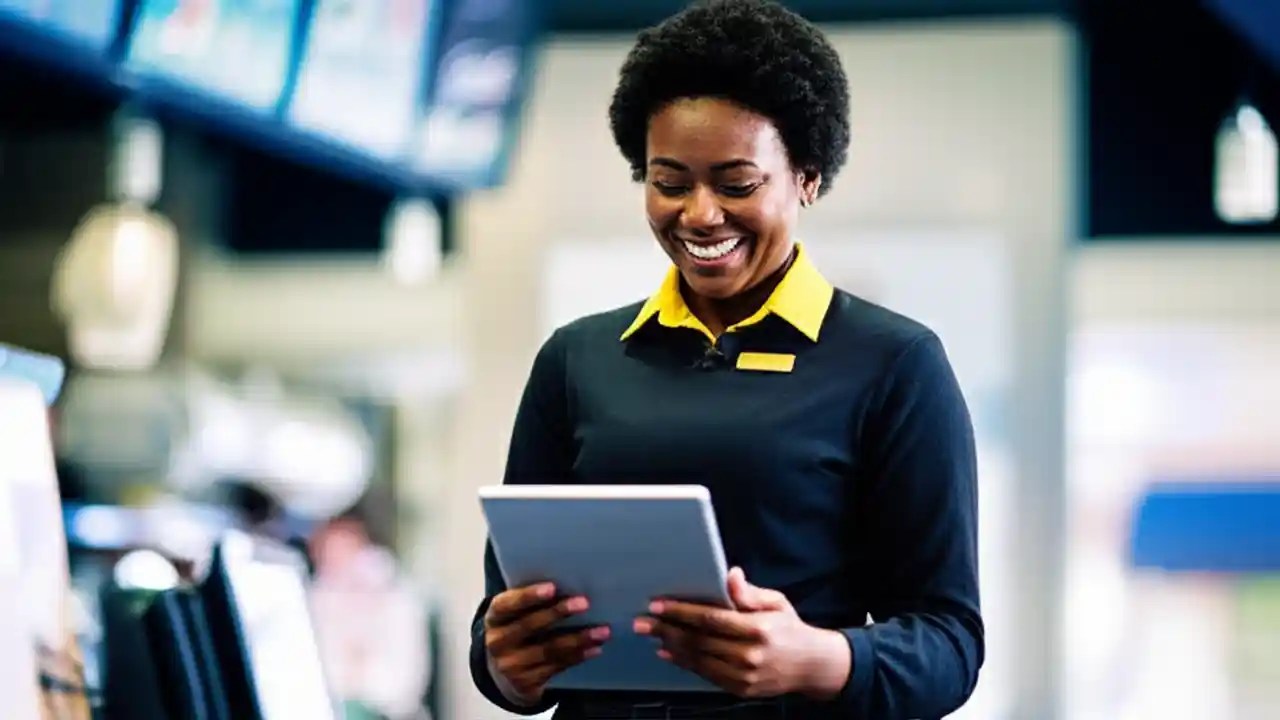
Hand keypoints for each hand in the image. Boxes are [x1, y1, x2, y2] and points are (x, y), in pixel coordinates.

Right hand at [484, 582, 609, 704]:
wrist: (502, 671)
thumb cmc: (517, 628)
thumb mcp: (514, 614)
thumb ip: (532, 601)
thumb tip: (571, 582)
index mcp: (494, 617)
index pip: (508, 604)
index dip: (529, 596)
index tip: (552, 587)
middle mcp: (498, 642)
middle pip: (530, 625)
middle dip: (558, 613)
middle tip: (584, 603)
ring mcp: (510, 665)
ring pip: (549, 650)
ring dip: (578, 639)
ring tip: (602, 631)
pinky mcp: (526, 683)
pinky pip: (556, 667)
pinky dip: (578, 656)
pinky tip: (594, 648)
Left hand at [634, 568, 850, 699]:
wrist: (811, 666)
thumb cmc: (790, 628)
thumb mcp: (776, 602)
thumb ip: (749, 592)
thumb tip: (730, 573)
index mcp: (758, 628)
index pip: (711, 619)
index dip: (681, 612)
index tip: (658, 604)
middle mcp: (750, 655)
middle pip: (698, 641)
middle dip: (666, 629)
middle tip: (642, 622)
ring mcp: (744, 676)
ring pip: (698, 659)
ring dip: (671, 646)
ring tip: (650, 634)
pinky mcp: (740, 689)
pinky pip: (705, 675)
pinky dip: (684, 663)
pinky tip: (669, 652)